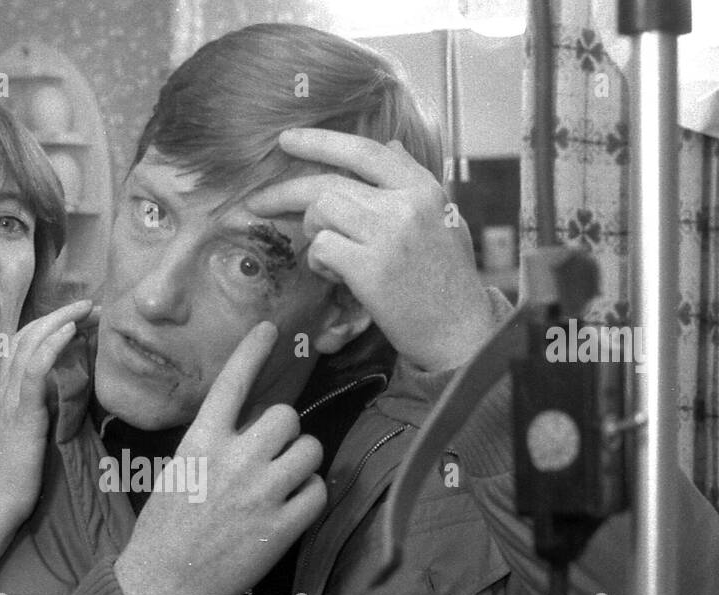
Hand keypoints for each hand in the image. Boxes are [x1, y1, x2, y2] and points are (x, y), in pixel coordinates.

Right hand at [0, 299, 94, 520]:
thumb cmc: (15, 479)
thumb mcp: (30, 437)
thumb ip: (42, 415)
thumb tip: (65, 399)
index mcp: (6, 395)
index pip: (25, 346)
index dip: (52, 326)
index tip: (83, 318)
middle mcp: (5, 390)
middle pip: (28, 336)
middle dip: (61, 315)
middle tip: (93, 307)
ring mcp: (10, 400)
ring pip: (30, 345)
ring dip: (61, 321)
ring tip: (87, 309)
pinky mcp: (21, 415)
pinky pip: (33, 371)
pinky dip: (51, 346)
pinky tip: (70, 332)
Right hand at [114, 321, 326, 594]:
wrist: (161, 580)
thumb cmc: (165, 526)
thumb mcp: (179, 470)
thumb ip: (213, 443)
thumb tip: (249, 428)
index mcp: (201, 441)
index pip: (232, 383)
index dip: (253, 351)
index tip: (270, 329)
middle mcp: (234, 460)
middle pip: (287, 416)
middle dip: (285, 432)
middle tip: (273, 452)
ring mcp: (261, 493)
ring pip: (310, 450)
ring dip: (301, 463)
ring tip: (282, 481)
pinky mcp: (281, 527)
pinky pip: (319, 491)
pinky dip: (310, 497)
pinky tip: (290, 508)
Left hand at [247, 128, 496, 372]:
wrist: (461, 331)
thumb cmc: (448, 280)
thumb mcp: (443, 220)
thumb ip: (414, 183)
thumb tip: (391, 146)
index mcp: (423, 188)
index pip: (365, 151)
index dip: (320, 141)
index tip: (287, 139)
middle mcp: (406, 204)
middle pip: (329, 182)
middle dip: (284, 192)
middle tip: (257, 202)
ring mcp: (388, 235)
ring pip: (320, 211)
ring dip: (314, 235)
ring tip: (333, 259)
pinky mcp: (370, 268)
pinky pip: (321, 248)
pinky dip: (320, 263)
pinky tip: (338, 277)